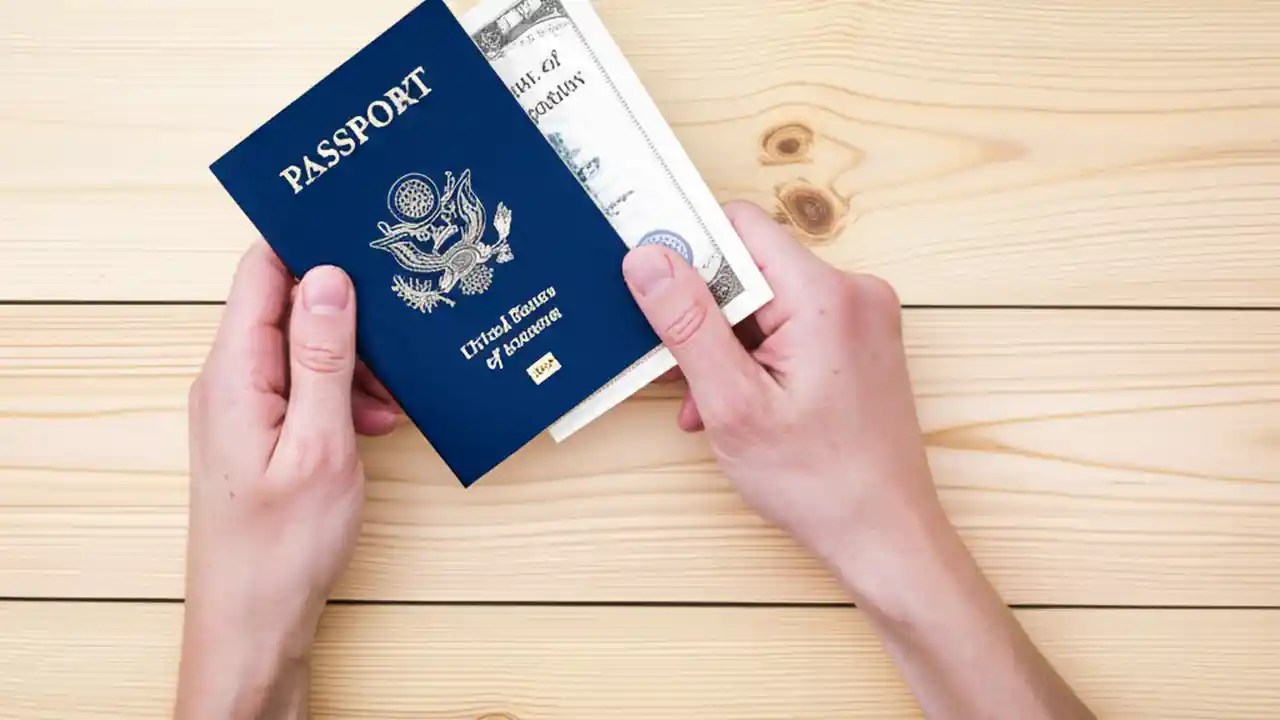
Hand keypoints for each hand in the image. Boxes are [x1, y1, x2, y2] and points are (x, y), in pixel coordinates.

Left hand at [176, 244, 399, 718]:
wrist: (255, 620)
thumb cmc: (282, 546)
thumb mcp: (320, 445)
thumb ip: (324, 357)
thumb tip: (328, 277)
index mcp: (234, 373)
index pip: (261, 271)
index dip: (310, 244)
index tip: (363, 233)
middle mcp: (229, 381)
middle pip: (287, 304)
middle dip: (348, 312)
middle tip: (399, 331)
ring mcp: (243, 406)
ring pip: (303, 347)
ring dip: (351, 361)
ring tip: (386, 400)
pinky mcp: (261, 430)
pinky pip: (304, 385)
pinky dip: (343, 393)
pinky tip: (372, 422)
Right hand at [622, 202, 1090, 718]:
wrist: (887, 538)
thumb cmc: (820, 482)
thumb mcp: (733, 403)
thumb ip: (687, 324)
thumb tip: (648, 258)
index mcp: (825, 296)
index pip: (740, 227)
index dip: (688, 249)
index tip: (651, 285)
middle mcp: (852, 294)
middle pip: (750, 268)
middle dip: (705, 318)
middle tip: (680, 370)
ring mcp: (860, 319)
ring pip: (765, 304)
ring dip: (726, 348)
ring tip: (710, 406)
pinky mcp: (858, 344)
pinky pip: (790, 329)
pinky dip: (755, 361)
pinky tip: (736, 408)